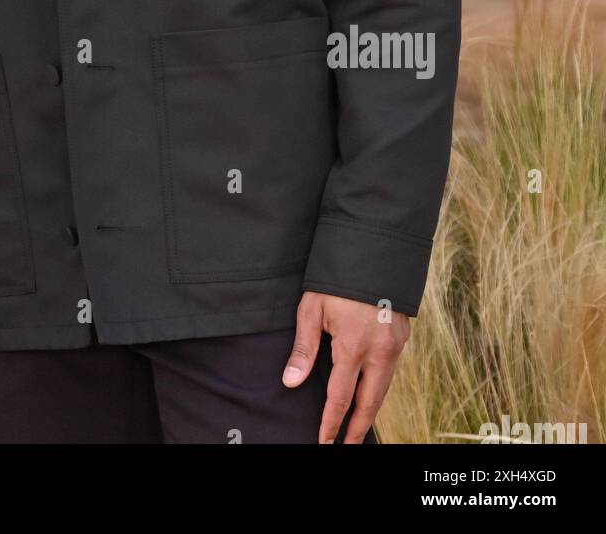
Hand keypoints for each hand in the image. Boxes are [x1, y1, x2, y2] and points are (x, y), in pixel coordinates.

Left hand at [281, 292, 408, 442]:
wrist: (372, 248)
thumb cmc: (335, 279)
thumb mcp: (312, 308)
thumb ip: (303, 348)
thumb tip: (291, 382)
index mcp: (353, 346)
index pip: (340, 397)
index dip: (331, 422)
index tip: (324, 441)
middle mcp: (380, 351)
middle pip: (370, 402)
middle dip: (358, 428)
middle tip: (347, 446)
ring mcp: (395, 344)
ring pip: (384, 388)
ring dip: (370, 409)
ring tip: (357, 427)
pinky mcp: (403, 336)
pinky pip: (391, 370)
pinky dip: (380, 386)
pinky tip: (370, 393)